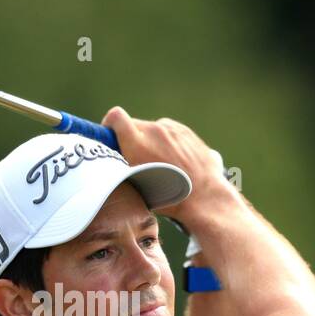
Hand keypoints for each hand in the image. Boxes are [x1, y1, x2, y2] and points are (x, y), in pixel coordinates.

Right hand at [101, 107, 234, 219]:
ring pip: (154, 129)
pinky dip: (169, 143)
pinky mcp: (187, 132)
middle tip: (137, 159)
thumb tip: (116, 160)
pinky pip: (171, 133)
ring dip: (152, 141)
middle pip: (135, 125)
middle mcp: (155, 130)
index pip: (115, 117)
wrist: (204, 198)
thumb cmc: (169, 198)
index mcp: (137, 143)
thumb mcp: (137, 186)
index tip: (111, 136)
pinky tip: (176, 162)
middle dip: (133, 139)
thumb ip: (123, 167)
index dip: (110, 125)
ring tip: (161, 164)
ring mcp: (173, 129)